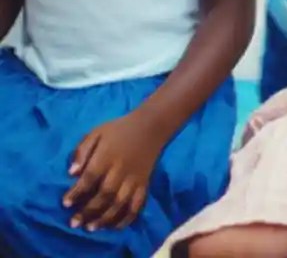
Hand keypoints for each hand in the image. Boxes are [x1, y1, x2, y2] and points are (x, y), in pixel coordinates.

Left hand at [62, 111, 166, 230]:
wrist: (151, 126)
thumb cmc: (119, 130)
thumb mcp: (97, 132)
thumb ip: (82, 151)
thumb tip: (72, 173)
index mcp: (108, 156)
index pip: (90, 177)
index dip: (77, 192)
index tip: (65, 203)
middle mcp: (122, 170)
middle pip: (105, 194)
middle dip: (89, 211)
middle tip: (74, 223)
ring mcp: (135, 178)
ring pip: (121, 202)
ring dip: (106, 218)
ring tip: (92, 228)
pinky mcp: (145, 183)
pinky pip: (139, 204)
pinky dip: (128, 217)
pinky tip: (116, 226)